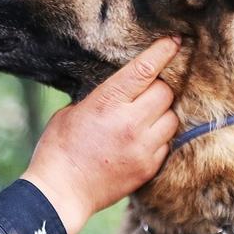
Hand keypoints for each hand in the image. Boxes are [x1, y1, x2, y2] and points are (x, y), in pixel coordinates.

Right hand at [20, 38, 180, 233]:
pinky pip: (167, 144)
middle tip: (145, 93)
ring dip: (162, 114)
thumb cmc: (58, 148)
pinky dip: (159, 138)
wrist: (60, 192)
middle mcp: (130, 123)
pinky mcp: (148, 168)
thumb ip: (101, 98)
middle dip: (158, 88)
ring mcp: (142, 147)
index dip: (163, 52)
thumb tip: (121, 89)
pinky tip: (141, 140)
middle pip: (165, 92)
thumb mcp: (72, 111)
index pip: (145, 70)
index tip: (175, 41)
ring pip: (172, 118)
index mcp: (107, 103)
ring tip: (145, 118)